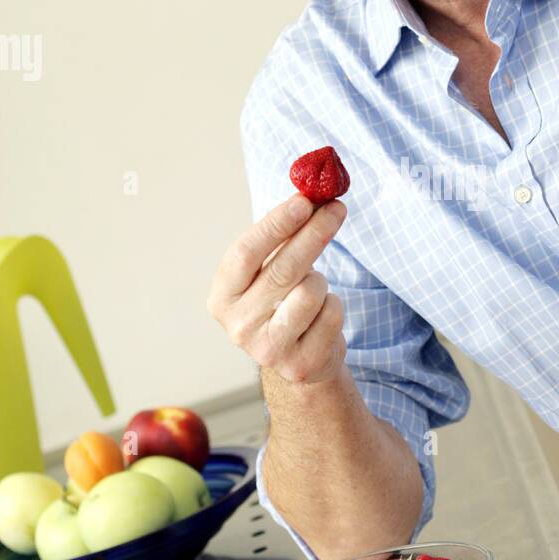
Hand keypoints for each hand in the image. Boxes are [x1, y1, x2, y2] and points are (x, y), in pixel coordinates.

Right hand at [206, 194, 348, 383]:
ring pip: (310, 292)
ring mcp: (267, 349)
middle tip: (336, 208)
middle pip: (282, 269)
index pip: (245, 252)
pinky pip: (331, 314)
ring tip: (313, 288)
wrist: (300, 358)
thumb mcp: (270, 270)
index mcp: (222, 296)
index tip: (304, 200)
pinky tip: (321, 316)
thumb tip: (312, 195)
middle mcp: (237, 325)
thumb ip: (283, 238)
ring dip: (322, 280)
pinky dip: (333, 305)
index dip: (275, 224)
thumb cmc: (282, 302)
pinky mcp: (299, 364)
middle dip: (313, 233)